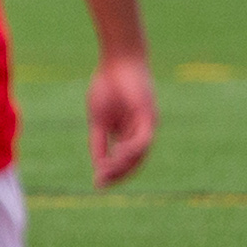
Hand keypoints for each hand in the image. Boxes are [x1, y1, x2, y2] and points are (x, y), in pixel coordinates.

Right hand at [87, 54, 156, 187]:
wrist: (118, 62)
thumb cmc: (107, 86)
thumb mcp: (99, 121)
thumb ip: (100, 142)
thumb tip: (99, 164)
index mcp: (129, 132)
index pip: (126, 160)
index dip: (113, 174)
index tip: (98, 184)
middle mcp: (141, 131)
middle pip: (134, 161)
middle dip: (118, 174)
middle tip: (101, 183)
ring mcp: (146, 124)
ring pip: (139, 153)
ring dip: (122, 165)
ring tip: (106, 171)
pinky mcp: (148, 115)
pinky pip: (143, 139)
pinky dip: (131, 150)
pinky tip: (118, 154)